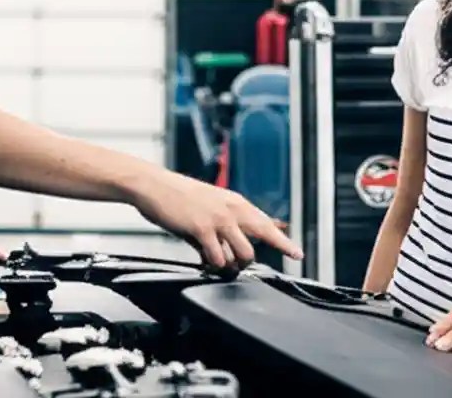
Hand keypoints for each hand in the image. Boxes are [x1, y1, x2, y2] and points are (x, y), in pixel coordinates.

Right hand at [132, 172, 302, 270]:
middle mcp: (232, 209)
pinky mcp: (202, 228)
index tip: (298, 254)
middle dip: (249, 259)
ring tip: (216, 263)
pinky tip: (204, 261)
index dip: (284, 242)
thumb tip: (239, 243)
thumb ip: (227, 223)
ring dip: (232, 265)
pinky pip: (218, 258)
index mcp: (235, 202)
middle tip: (234, 265)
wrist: (154, 185)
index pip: (266, 224)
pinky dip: (213, 265)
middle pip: (261, 239)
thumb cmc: (179, 196)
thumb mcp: (210, 205)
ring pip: (243, 254)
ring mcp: (219, 218)